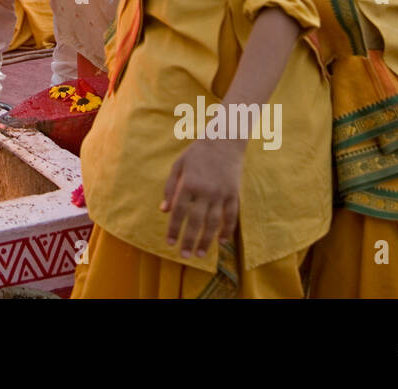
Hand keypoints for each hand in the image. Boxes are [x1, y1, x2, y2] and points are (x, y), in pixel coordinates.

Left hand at [162, 139, 243, 258]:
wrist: (224, 141)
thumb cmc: (197, 153)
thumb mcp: (178, 166)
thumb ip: (170, 188)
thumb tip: (164, 211)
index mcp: (188, 183)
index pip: (178, 212)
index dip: (173, 229)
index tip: (169, 243)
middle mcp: (204, 191)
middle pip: (195, 221)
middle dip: (188, 240)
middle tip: (184, 256)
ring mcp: (221, 193)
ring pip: (213, 222)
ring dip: (206, 240)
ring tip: (200, 254)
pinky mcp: (233, 193)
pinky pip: (231, 216)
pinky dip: (227, 230)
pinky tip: (222, 241)